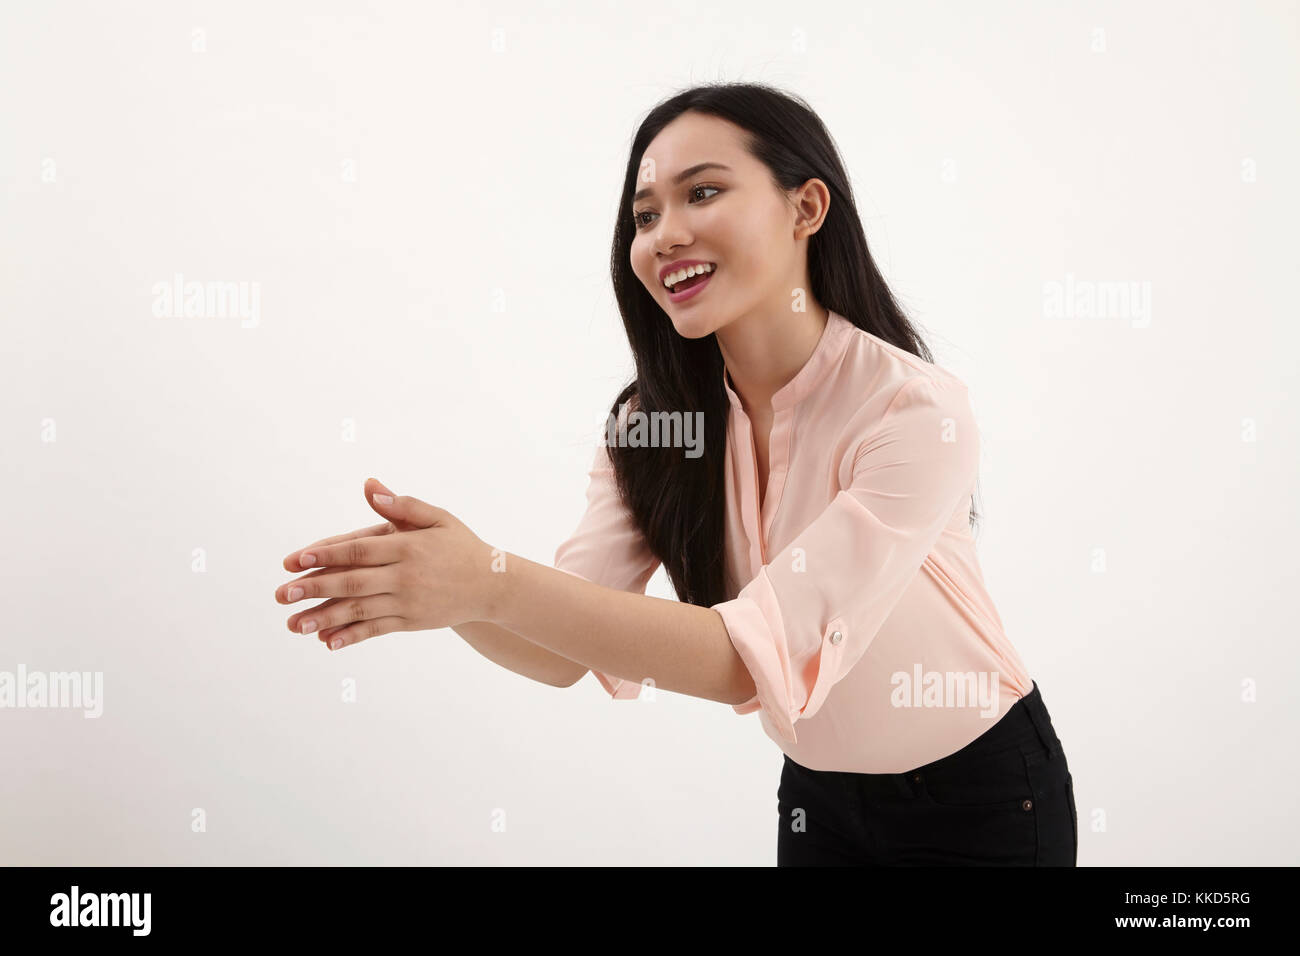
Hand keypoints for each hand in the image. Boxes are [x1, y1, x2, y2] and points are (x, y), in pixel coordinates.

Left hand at [275, 477, 502, 650]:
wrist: (493, 585)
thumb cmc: (460, 546)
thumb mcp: (438, 518)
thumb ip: (402, 504)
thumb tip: (369, 486)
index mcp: (408, 546)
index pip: (359, 550)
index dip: (325, 555)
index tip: (295, 560)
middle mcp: (406, 575)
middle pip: (352, 582)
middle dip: (315, 588)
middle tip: (282, 593)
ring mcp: (408, 601)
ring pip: (360, 610)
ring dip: (323, 617)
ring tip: (293, 624)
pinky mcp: (411, 621)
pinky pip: (376, 629)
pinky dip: (351, 636)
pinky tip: (326, 641)